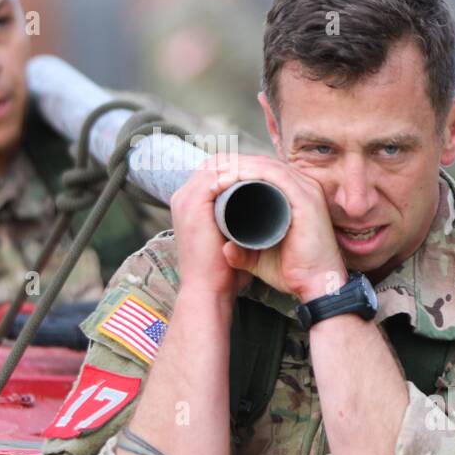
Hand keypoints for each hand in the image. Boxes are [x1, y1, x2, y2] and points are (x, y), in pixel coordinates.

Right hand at [169, 155, 257, 301]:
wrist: (207, 292)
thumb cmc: (219, 274)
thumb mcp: (227, 244)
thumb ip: (239, 233)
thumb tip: (261, 228)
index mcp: (187, 204)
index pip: (213, 171)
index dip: (240, 168)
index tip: (265, 173)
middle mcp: (182, 197)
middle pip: (216, 163)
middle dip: (245, 162)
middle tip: (272, 168)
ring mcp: (186, 199)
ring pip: (218, 165)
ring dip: (245, 164)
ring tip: (270, 171)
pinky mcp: (195, 204)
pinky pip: (216, 174)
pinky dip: (239, 171)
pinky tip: (261, 175)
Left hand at [207, 154, 345, 302]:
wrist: (315, 287)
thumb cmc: (292, 271)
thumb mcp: (260, 258)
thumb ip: (242, 253)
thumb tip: (225, 249)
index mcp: (296, 194)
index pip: (263, 170)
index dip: (236, 170)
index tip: (210, 179)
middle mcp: (303, 187)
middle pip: (262, 164)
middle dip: (233, 165)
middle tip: (208, 173)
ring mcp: (307, 190)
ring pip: (266, 167)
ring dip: (237, 167)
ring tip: (214, 177)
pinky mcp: (306, 199)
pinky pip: (275, 175)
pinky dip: (250, 173)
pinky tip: (230, 177)